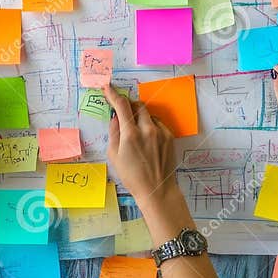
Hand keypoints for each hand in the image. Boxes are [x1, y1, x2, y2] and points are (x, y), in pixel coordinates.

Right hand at [103, 84, 177, 204]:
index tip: (108, 88)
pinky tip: (147, 140)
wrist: (157, 189)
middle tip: (123, 114)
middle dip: (129, 106)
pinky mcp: (169, 136)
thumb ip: (114, 132)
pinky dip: (150, 126)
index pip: (121, 105)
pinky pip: (157, 123)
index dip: (113, 94)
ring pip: (148, 114)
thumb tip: (115, 117)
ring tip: (136, 134)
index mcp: (130, 134)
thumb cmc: (132, 176)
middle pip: (137, 105)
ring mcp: (161, 132)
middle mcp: (147, 129)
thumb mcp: (114, 155)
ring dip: (140, 117)